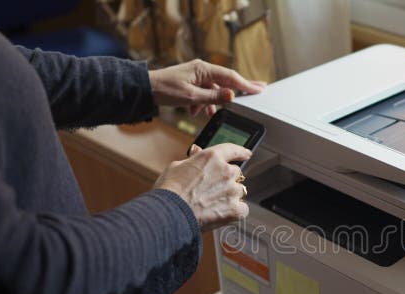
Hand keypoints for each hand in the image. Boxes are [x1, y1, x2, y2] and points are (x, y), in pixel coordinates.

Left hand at [148, 59, 265, 116]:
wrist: (145, 89)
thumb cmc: (165, 89)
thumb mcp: (191, 96)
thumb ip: (213, 97)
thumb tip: (231, 96)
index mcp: (204, 69)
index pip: (231, 77)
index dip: (246, 85)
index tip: (259, 89)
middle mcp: (202, 70)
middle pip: (226, 80)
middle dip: (239, 89)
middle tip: (258, 90)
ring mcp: (197, 76)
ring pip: (214, 90)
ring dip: (214, 102)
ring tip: (213, 113)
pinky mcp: (191, 82)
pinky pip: (204, 93)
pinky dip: (203, 103)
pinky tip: (197, 111)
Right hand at [154, 143, 250, 231]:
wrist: (170, 213)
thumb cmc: (169, 190)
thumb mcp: (177, 166)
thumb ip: (193, 159)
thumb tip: (197, 151)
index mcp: (212, 157)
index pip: (232, 150)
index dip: (240, 152)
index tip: (246, 154)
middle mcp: (226, 172)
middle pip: (235, 173)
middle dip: (227, 180)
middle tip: (212, 190)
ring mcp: (232, 191)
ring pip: (239, 191)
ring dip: (230, 195)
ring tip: (212, 203)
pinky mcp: (235, 209)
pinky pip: (243, 208)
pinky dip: (235, 211)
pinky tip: (222, 214)